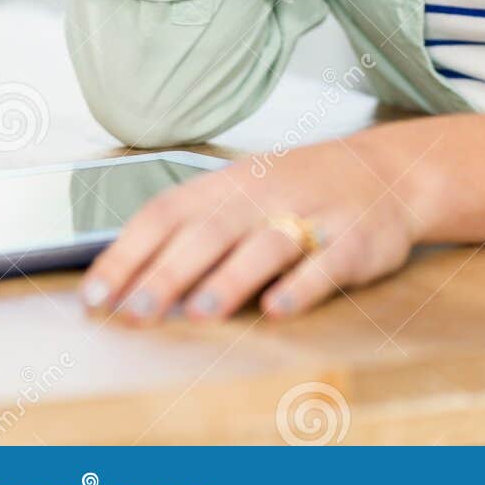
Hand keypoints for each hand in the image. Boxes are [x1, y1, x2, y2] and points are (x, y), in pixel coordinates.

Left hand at [79, 133, 423, 324]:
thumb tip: (124, 279)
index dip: (128, 253)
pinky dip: (302, 286)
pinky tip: (279, 309)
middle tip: (135, 311)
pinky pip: (328, 263)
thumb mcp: (244, 191)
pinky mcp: (357, 240)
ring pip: (267, 244)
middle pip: (211, 230)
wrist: (390, 173)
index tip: (95, 296)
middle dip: (170, 272)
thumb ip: (193, 228)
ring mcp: (314, 215)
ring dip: (231, 278)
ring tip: (200, 312)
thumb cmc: (300, 191)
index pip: (168, 212)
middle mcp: (267, 194)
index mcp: (230, 183)